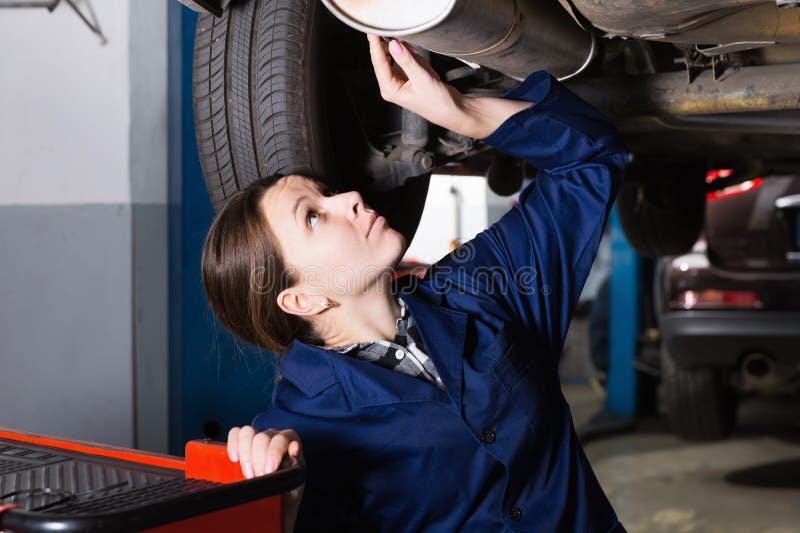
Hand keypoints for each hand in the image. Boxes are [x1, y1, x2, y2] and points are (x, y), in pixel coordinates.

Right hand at [228, 425, 304, 532]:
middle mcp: (275, 437)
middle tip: (258, 477)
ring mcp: (258, 437)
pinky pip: (236, 433)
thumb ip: (295, 469)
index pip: (281, 439)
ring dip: (245, 453)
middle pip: (262, 437)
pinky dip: (233, 443)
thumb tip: (293, 452)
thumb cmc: (287, 494)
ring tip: (248, 472)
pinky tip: (234, 458)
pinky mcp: (243, 442)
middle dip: (258, 459)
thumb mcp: (294, 486)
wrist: (276, 504)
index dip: (273, 453)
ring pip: (248, 432)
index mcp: (291, 442)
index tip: (269, 470)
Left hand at [367, 34, 531, 138]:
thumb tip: (394, 45)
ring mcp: (400, 81)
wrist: (453, 111)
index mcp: (390, 89)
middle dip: (401, 53)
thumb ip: (407, 60)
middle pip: (387, 58)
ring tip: (425, 73)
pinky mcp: (409, 77)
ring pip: (400, 58)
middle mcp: (392, 86)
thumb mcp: (422, 79)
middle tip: (410, 50)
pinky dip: (419, 62)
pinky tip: (427, 73)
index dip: (375, 45)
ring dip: (414, 60)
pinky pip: (410, 61)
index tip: (373, 31)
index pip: (379, 62)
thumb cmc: (438, 103)